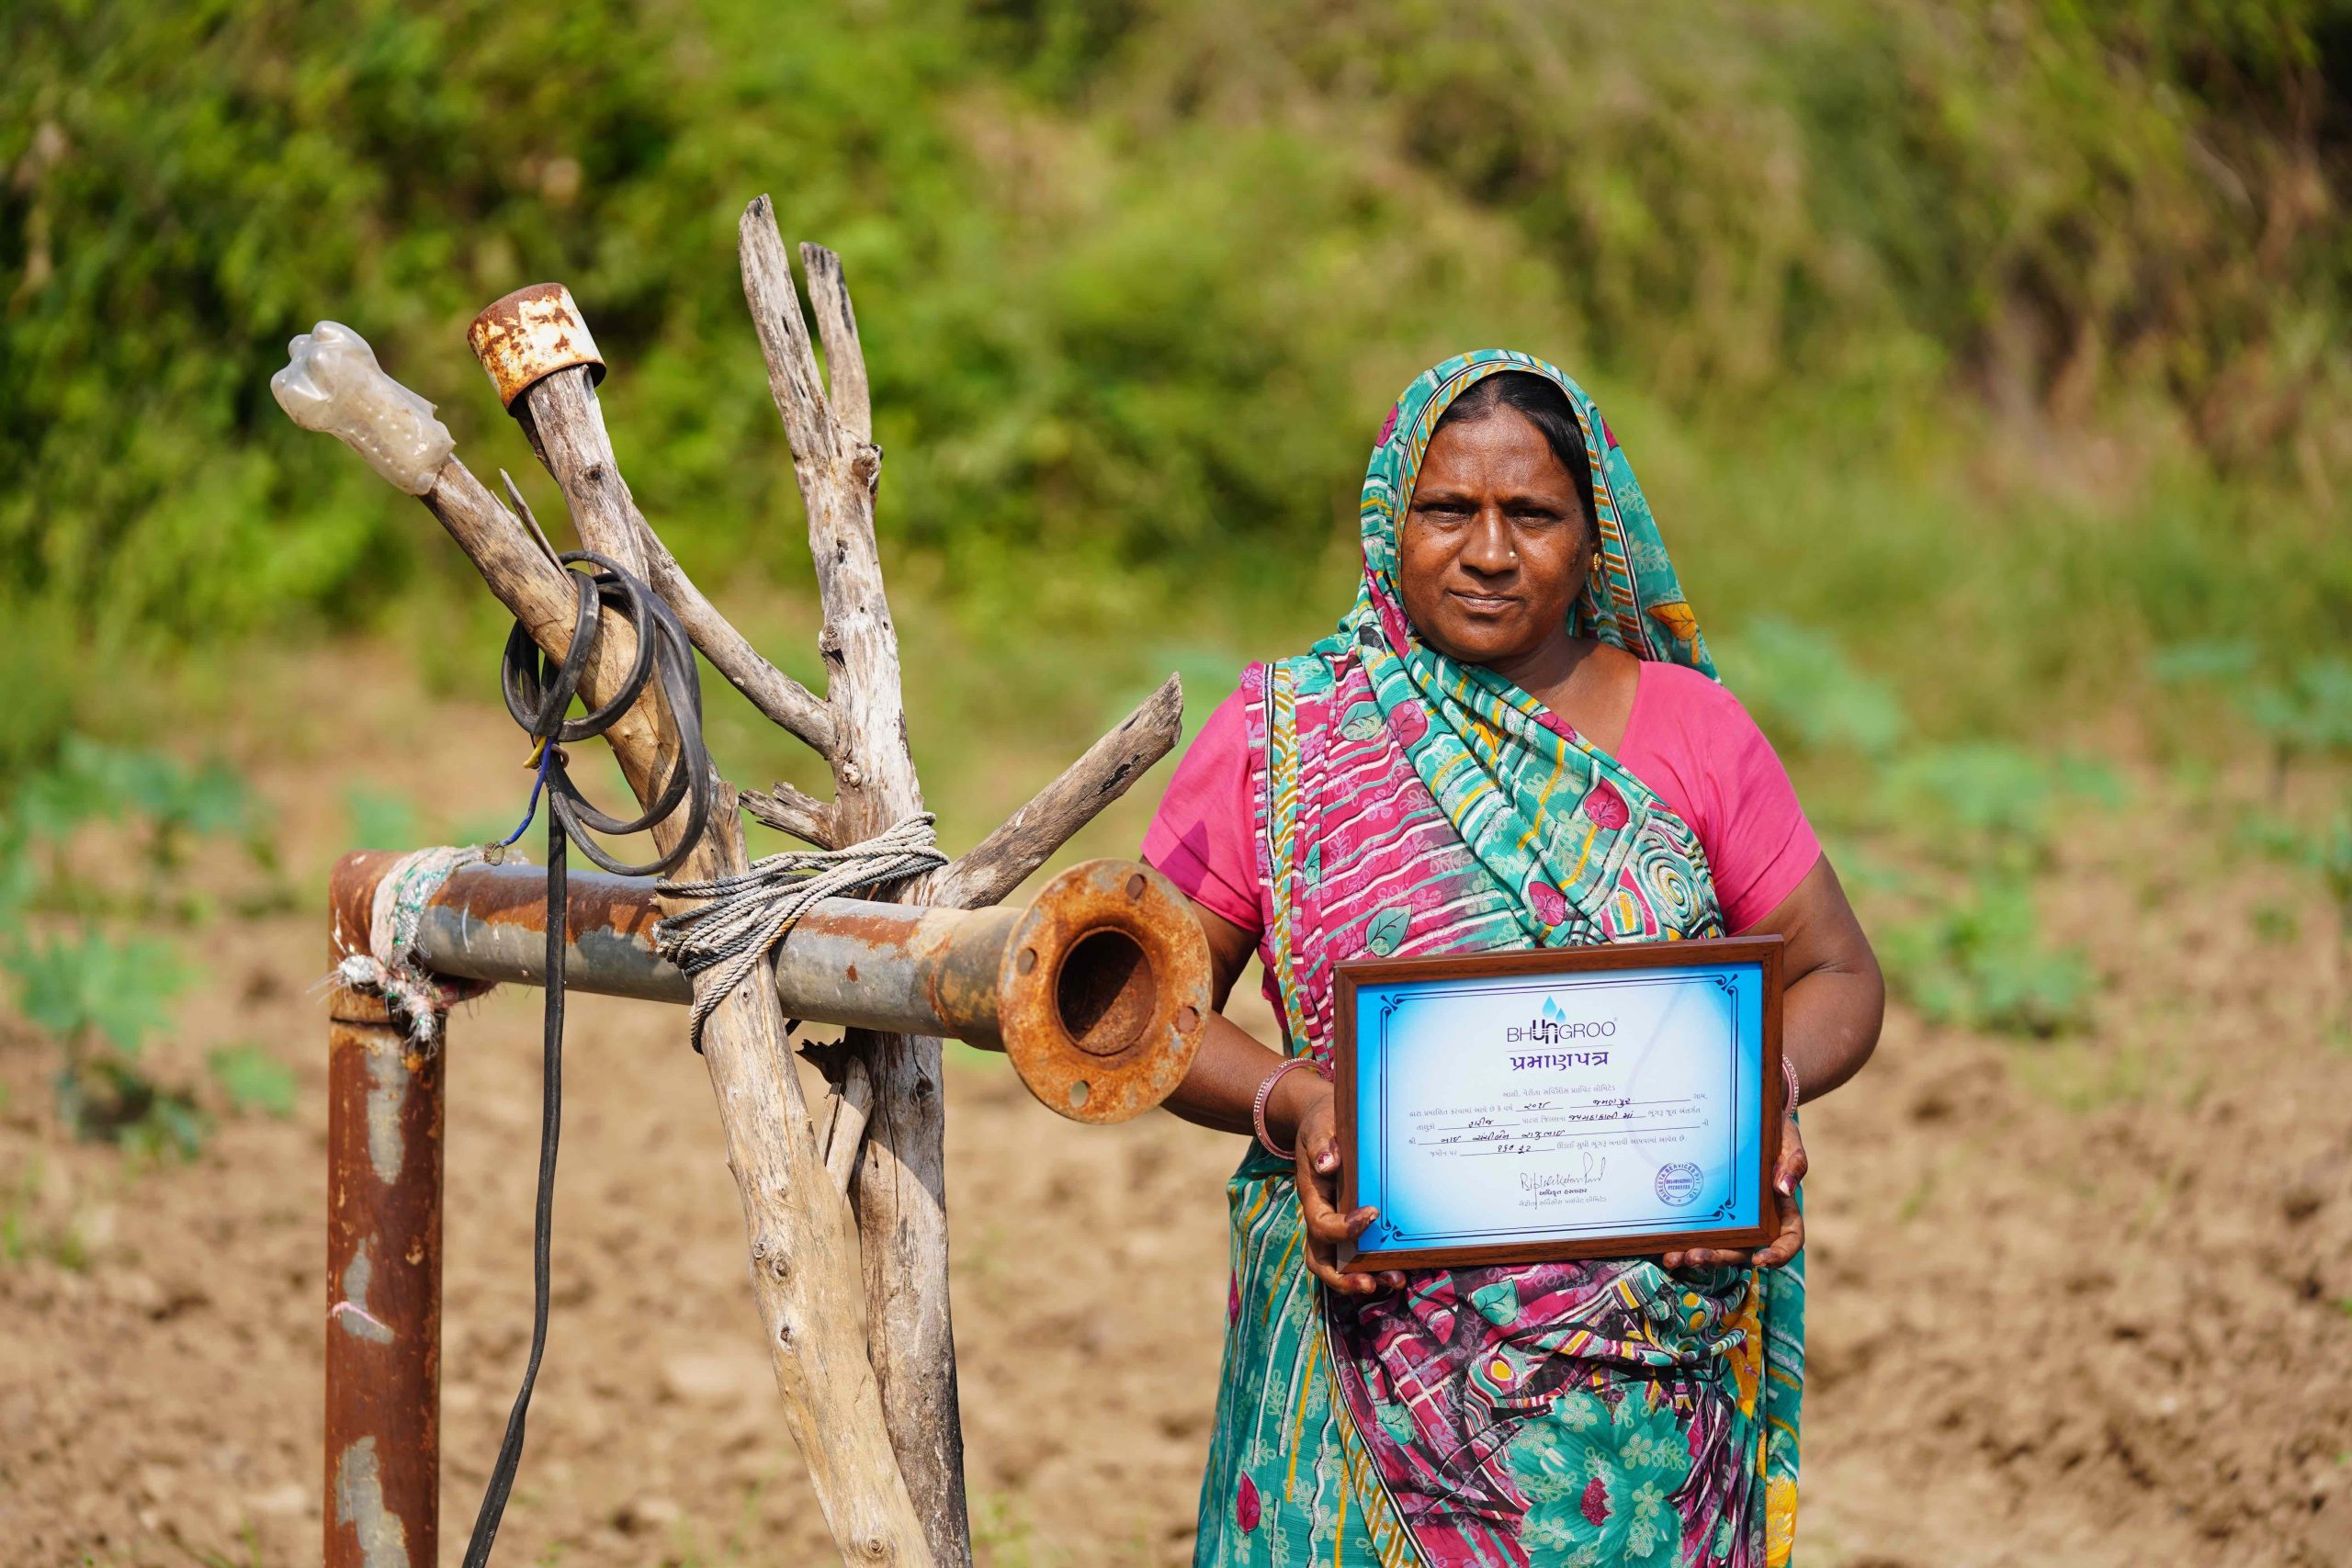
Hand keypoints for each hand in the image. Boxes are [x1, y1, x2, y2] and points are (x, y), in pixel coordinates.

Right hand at [1290, 1086, 1407, 1295]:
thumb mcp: (1319, 1124)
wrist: (1323, 1120)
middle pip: (1323, 1260)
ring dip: (1364, 1277)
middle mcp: (1322, 1216)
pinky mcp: (1352, 1223)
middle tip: (1370, 1283)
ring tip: (1395, 1280)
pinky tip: (1401, 1266)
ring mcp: (1336, 1222)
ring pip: (1341, 1263)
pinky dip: (1376, 1264)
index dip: (1343, 1229)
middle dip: (1344, 1278)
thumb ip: (1322, 1142)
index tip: (1372, 1214)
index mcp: (1313, 1197)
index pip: (1322, 1225)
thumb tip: (1328, 1162)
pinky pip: (1359, 1252)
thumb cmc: (1323, 1121)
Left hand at [1660, 1117, 1807, 1271]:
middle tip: (1696, 1257)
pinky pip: (1698, 1230)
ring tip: (1673, 1257)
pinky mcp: (1710, 1211)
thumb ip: (1792, 1164)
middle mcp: (1757, 1222)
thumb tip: (1785, 1188)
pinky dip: (1681, 1240)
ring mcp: (1733, 1219)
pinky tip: (1662, 1244)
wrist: (1749, 1119)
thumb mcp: (1789, 1142)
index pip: (1788, 1241)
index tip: (1761, 1260)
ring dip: (1696, 1255)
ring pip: (1717, 1246)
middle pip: (1743, 1250)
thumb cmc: (1775, 1134)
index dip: (1778, 1255)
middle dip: (1719, 1257)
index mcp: (1782, 1211)